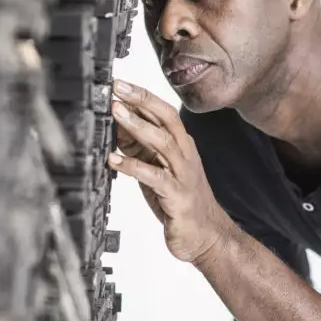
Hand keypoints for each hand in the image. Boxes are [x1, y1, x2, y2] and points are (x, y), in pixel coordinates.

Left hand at [107, 79, 234, 262]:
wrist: (206, 236)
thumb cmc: (180, 202)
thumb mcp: (156, 169)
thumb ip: (140, 149)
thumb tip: (116, 126)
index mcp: (182, 146)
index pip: (163, 112)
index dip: (143, 96)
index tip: (120, 84)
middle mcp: (185, 155)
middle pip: (166, 119)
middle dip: (141, 101)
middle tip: (117, 88)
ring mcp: (183, 174)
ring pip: (163, 142)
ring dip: (138, 126)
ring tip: (116, 113)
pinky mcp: (177, 196)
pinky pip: (154, 176)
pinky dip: (133, 166)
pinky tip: (114, 160)